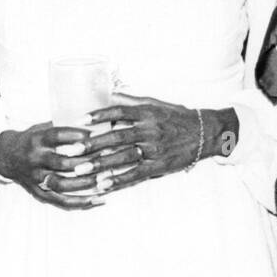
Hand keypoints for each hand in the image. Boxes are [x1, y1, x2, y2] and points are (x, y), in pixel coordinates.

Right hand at [0, 123, 137, 210]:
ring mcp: (36, 178)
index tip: (98, 134)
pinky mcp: (39, 193)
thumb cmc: (33, 138)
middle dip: (86, 161)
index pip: (57, 135)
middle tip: (108, 158)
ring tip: (107, 180)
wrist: (5, 156)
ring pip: (63, 183)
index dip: (78, 135)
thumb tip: (97, 120)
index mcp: (37, 139)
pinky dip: (81, 202)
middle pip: (62, 162)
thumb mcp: (43, 127)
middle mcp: (35, 159)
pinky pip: (61, 201)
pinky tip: (99, 199)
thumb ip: (64, 126)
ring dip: (87, 183)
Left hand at [82, 96, 236, 195]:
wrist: (204, 134)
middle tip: (72, 150)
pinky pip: (135, 174)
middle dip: (92, 144)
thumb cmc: (177, 117)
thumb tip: (110, 91)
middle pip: (116, 136)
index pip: (119, 111)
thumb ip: (132, 101)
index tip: (79, 119)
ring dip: (100, 165)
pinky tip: (102, 185)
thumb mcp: (156, 104)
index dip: (99, 115)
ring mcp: (154, 149)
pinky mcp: (159, 165)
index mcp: (147, 112)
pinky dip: (118, 180)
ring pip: (123, 157)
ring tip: (80, 170)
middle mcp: (149, 130)